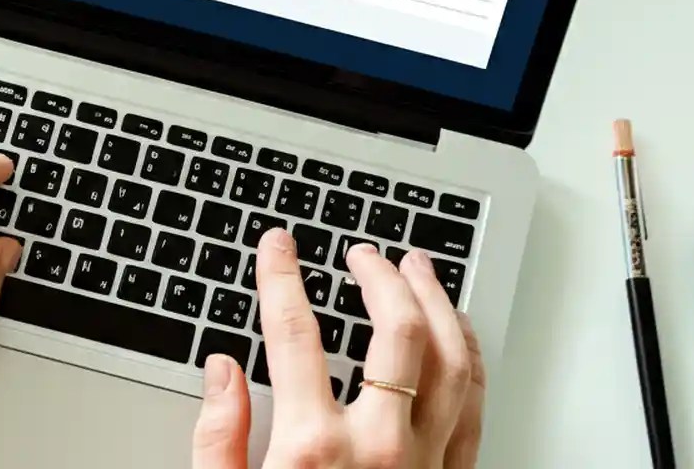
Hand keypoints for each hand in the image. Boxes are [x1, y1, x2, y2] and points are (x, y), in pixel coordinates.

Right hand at [192, 231, 485, 467]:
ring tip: (417, 268)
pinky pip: (475, 404)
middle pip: (395, 330)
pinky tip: (457, 333)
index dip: (282, 276)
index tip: (278, 247)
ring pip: (452, 358)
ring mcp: (426, 464)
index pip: (294, 332)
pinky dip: (470, 355)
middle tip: (361, 253)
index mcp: (313, 450)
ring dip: (437, 301)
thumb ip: (218, 437)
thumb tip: (221, 372)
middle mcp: (379, 448)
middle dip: (379, 276)